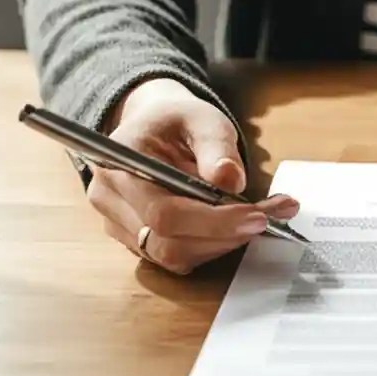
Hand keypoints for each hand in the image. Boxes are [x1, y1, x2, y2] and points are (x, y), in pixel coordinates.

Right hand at [86, 78, 299, 273]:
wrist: (155, 127)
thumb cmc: (177, 121)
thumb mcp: (204, 118)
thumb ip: (216, 146)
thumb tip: (230, 180)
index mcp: (120, 163)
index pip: (164, 213)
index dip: (213, 222)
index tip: (257, 217)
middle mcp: (109, 199)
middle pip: (168, 242)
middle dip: (224, 236)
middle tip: (266, 218)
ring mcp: (118, 224)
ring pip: (173, 256)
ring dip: (221, 244)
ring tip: (256, 218)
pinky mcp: (135, 240)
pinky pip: (175, 257)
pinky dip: (210, 246)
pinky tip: (233, 226)